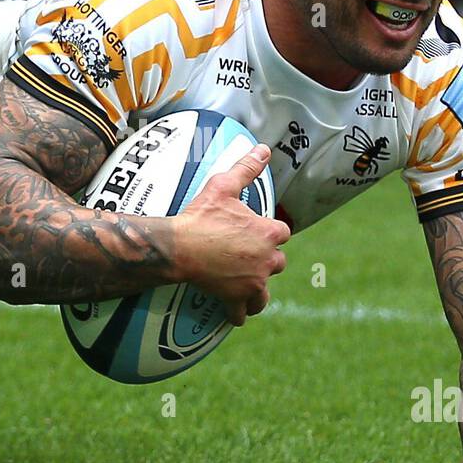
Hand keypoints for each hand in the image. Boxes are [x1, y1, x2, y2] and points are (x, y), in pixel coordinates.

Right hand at [175, 144, 289, 326]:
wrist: (180, 246)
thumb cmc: (201, 216)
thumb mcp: (224, 187)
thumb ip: (246, 168)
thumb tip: (263, 149)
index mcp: (268, 233)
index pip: (283, 233)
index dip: (272, 233)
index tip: (260, 233)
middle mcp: (267, 259)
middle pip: (278, 263)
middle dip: (266, 261)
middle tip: (249, 258)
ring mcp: (253, 281)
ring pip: (265, 292)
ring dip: (258, 291)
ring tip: (247, 288)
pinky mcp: (237, 298)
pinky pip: (243, 312)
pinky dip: (239, 313)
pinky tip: (234, 313)